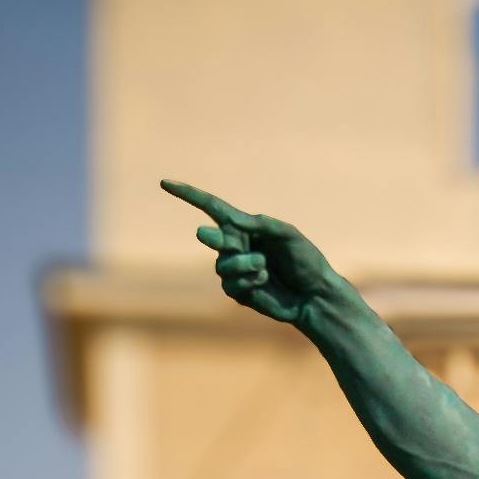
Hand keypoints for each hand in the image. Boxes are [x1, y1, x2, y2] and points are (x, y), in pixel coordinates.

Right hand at [162, 181, 342, 329]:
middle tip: (209, 237)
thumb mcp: (287, 234)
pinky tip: (264, 282)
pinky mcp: (238, 292)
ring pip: (222, 265)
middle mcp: (235, 245)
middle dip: (212, 237)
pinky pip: (230, 284)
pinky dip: (248, 281)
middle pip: (209, 237)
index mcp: (244, 226)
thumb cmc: (306, 260)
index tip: (165, 183)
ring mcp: (235, 269)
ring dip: (244, 265)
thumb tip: (235, 220)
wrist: (313, 295)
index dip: (188, 195)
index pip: (210, 207)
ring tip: (265, 268)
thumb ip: (262, 224)